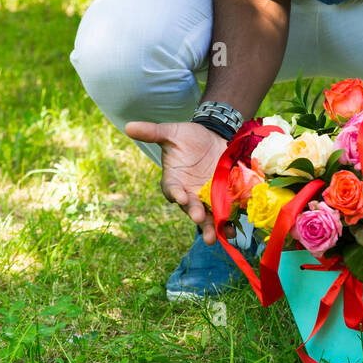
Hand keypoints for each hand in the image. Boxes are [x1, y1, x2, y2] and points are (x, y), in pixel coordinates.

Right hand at [124, 120, 233, 244]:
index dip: (176, 193)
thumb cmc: (186, 137)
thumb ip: (153, 132)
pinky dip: (230, 220)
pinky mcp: (224, 197)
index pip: (172, 189)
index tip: (180, 197)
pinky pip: (226, 211)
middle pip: (191, 207)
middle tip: (200, 220)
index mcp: (174, 180)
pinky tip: (234, 228)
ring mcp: (207, 197)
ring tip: (216, 236)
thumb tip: (128, 125)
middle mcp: (189, 193)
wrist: (211, 137)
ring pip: (209, 215)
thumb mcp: (171, 132)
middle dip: (196, 214)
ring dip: (212, 227)